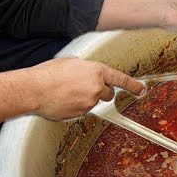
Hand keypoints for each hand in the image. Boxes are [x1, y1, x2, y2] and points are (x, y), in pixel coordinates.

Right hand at [26, 57, 144, 120]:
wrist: (34, 90)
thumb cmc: (48, 74)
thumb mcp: (71, 62)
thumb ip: (86, 68)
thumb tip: (88, 73)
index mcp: (96, 71)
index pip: (121, 79)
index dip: (133, 86)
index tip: (141, 90)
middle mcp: (96, 87)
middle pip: (108, 94)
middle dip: (101, 92)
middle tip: (85, 88)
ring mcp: (89, 102)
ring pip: (93, 102)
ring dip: (85, 98)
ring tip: (67, 92)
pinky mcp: (80, 113)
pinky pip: (83, 110)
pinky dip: (76, 106)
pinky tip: (64, 99)